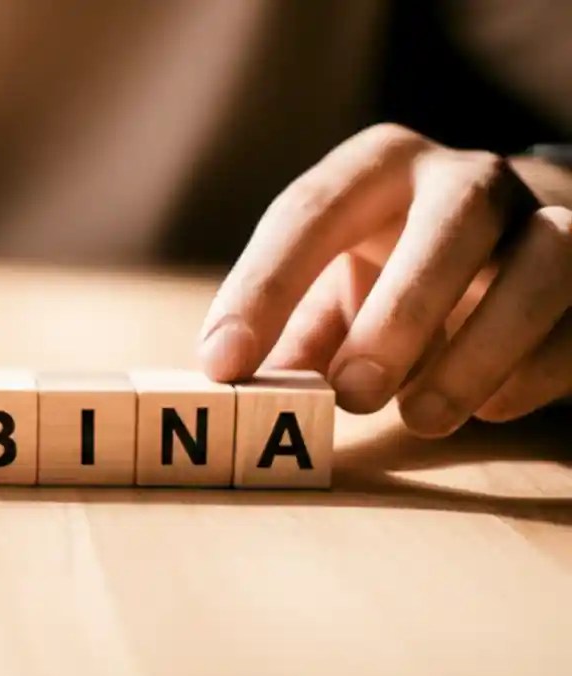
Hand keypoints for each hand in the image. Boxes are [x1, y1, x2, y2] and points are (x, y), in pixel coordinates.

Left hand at [199, 123, 571, 436]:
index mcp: (378, 169)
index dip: (262, 288)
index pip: (310, 211)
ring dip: (479, 350)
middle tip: (352, 395)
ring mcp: (547, 217)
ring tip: (421, 418)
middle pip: (452, 220)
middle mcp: (466, 178)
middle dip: (400, 313)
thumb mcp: (339, 293)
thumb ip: (296, 336)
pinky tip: (489, 409)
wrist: (517, 252)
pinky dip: (534, 371)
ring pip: (544, 261)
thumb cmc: (400, 275)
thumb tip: (236, 390)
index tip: (224, 365)